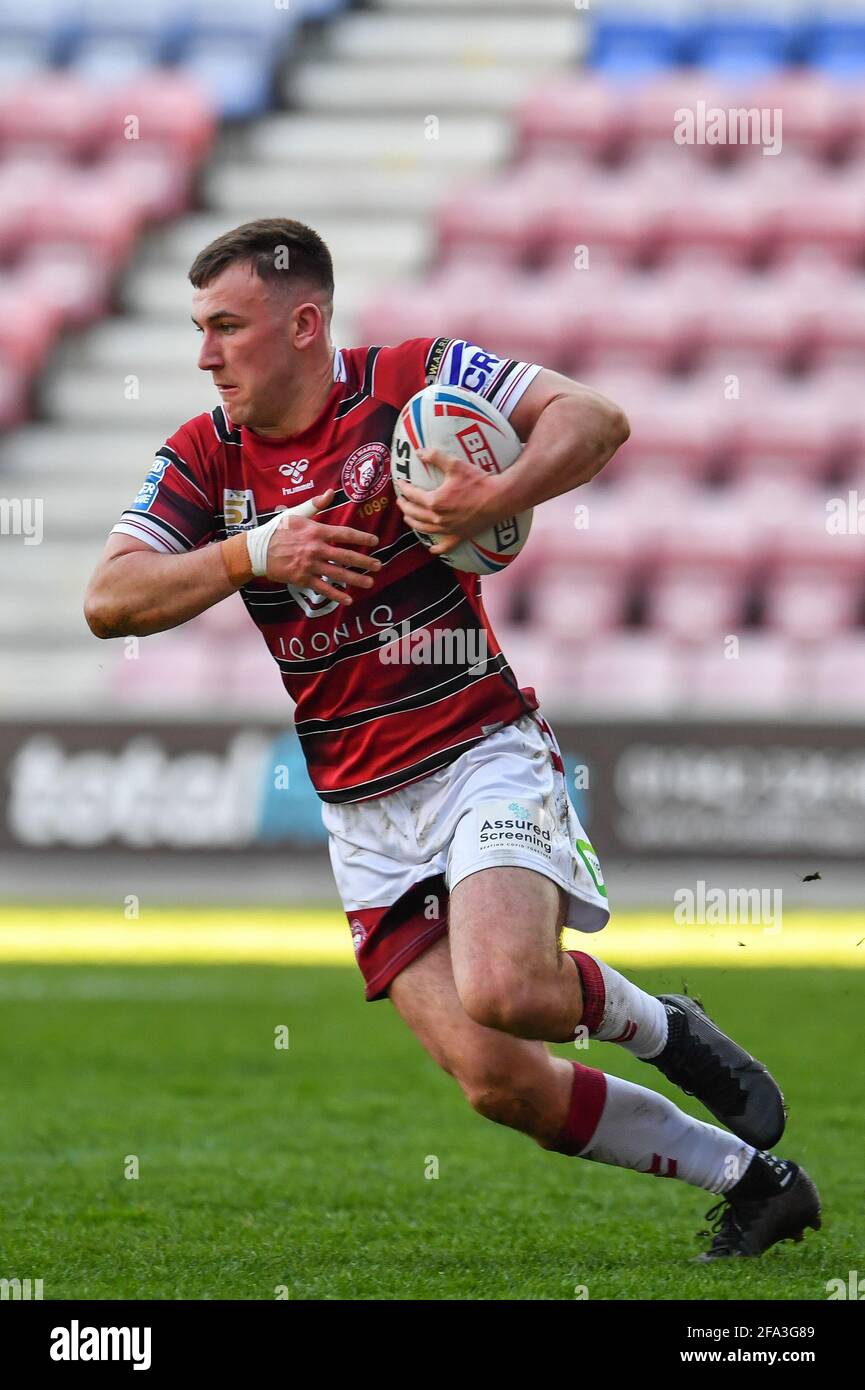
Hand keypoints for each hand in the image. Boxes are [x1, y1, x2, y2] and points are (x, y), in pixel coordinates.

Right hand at [266, 490, 380, 604]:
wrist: (257, 550)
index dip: (362, 537)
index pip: (344, 534)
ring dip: (356, 579)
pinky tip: (348, 599)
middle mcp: (316, 549)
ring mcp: (310, 565)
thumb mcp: (296, 513)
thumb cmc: (277, 530)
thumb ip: (316, 504)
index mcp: (316, 531)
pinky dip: (336, 595)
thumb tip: (331, 492)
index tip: (375, 541)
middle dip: (365, 561)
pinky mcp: (303, 579)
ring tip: (370, 583)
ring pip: (338, 573)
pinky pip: (323, 588)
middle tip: (379, 565)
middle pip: (346, 556)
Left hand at [394, 447, 500, 556]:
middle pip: (415, 514)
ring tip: (408, 517)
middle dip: (405, 506)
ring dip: (413, 523)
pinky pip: (446, 546)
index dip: (404, 488)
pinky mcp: (461, 535)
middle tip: (401, 500)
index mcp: (435, 502)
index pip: (413, 495)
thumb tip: (418, 452)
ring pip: (424, 529)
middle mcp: (439, 518)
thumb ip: (435, 457)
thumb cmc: (478, 482)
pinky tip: (432, 550)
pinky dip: (437, 549)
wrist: (499, 498)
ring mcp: (449, 529)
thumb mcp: (455, 465)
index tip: (400, 482)